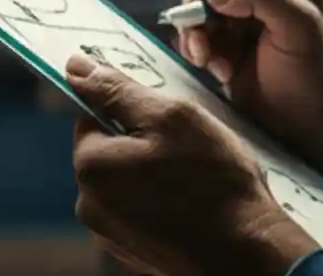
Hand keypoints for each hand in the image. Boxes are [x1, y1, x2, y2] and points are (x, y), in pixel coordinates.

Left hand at [66, 53, 318, 275]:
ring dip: (153, 173)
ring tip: (195, 178)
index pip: (93, 115)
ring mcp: (110, 234)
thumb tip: (75, 65)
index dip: (132, 109)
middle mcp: (89, 204)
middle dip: (142, 142)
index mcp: (90, 166)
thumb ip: (118, 90)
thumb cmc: (213, 182)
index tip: (167, 118)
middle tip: (188, 148)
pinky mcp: (133, 253)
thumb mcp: (171, 117)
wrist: (248, 256)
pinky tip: (193, 203)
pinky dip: (161, 203)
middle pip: (109, 151)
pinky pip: (140, 211)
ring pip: (126, 181)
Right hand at [177, 0, 322, 171]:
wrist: (309, 124)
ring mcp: (236, 9)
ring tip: (210, 60)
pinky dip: (196, 49)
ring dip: (194, 31)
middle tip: (201, 36)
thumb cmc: (314, 74)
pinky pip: (190, 30)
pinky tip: (219, 70)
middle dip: (197, 4)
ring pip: (191, 2)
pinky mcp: (220, 37)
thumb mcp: (298, 28)